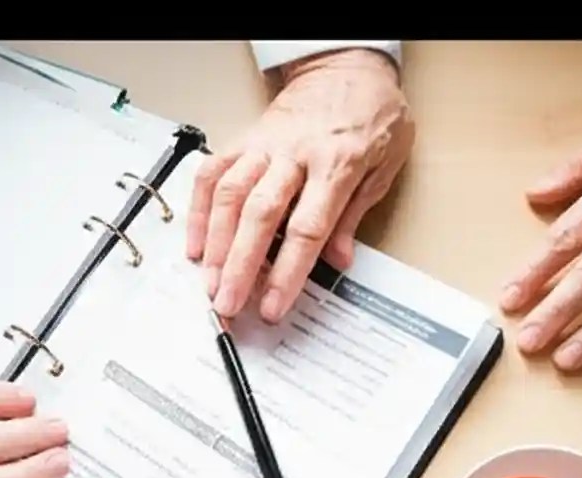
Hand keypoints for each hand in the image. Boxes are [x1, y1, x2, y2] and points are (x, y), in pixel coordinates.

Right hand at [186, 47, 413, 322]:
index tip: (272, 305)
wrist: (348, 68)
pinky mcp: (244, 140)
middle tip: (229, 303)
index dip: (287, 272)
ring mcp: (264, 145)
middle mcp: (295, 154)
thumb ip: (355, 214)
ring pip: (230, 195)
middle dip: (240, 265)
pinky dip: (199, 210)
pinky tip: (197, 244)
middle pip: (260, 215)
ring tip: (209, 282)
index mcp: (337, 164)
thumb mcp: (384, 166)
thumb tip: (337, 261)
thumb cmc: (371, 115)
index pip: (307, 228)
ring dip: (215, 244)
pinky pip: (212, 173)